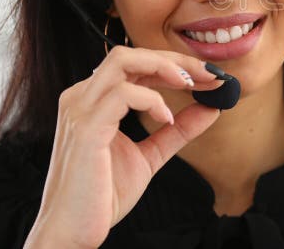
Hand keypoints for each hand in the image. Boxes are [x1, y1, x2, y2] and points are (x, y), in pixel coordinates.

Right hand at [24, 46, 221, 248]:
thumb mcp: (150, 155)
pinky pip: (123, 94)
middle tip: (210, 75)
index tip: (210, 76)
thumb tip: (211, 108)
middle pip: (131, 53)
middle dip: (175, 59)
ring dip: (164, 67)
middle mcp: (83, 97)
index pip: (136, 65)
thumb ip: (178, 131)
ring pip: (122, 61)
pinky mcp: (85, 128)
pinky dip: (152, 100)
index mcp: (95, 100)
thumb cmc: (103, 194)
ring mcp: (80, 109)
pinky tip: (167, 119)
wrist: (73, 230)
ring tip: (191, 85)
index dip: (176, 64)